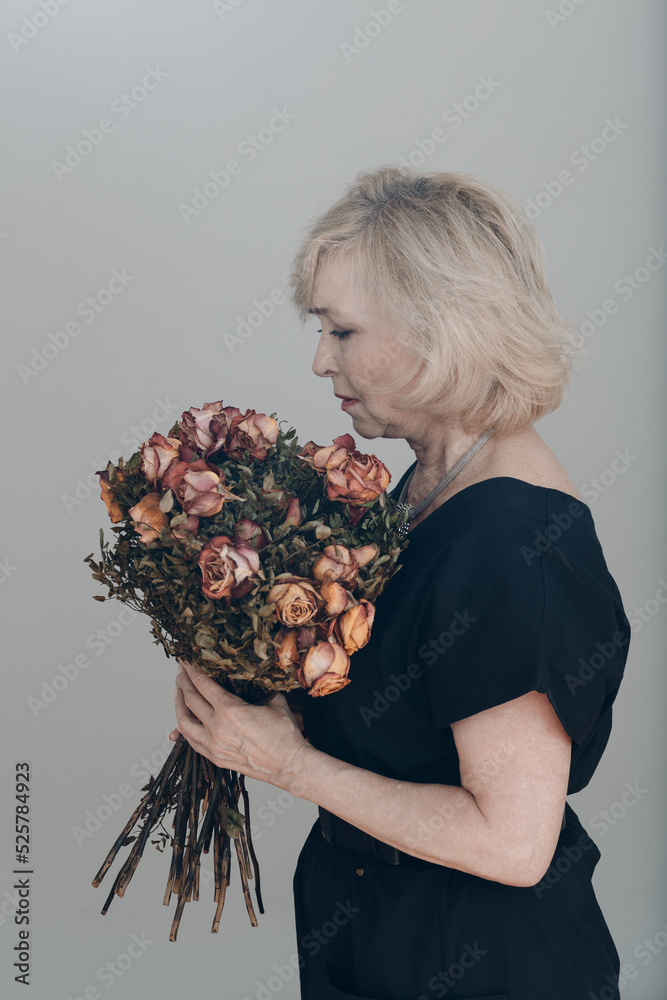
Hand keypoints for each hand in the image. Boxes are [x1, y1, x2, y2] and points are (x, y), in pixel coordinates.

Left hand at [168, 659, 307, 788]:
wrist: (289, 764)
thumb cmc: (284, 734)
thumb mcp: (273, 701)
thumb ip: (257, 689)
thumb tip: (251, 679)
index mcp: (230, 710)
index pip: (202, 684)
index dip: (191, 669)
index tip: (185, 661)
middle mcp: (217, 727)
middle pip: (190, 700)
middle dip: (183, 682)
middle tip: (181, 672)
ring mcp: (214, 745)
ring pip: (184, 723)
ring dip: (178, 705)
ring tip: (179, 694)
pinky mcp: (215, 757)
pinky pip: (191, 742)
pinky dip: (183, 730)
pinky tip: (182, 723)